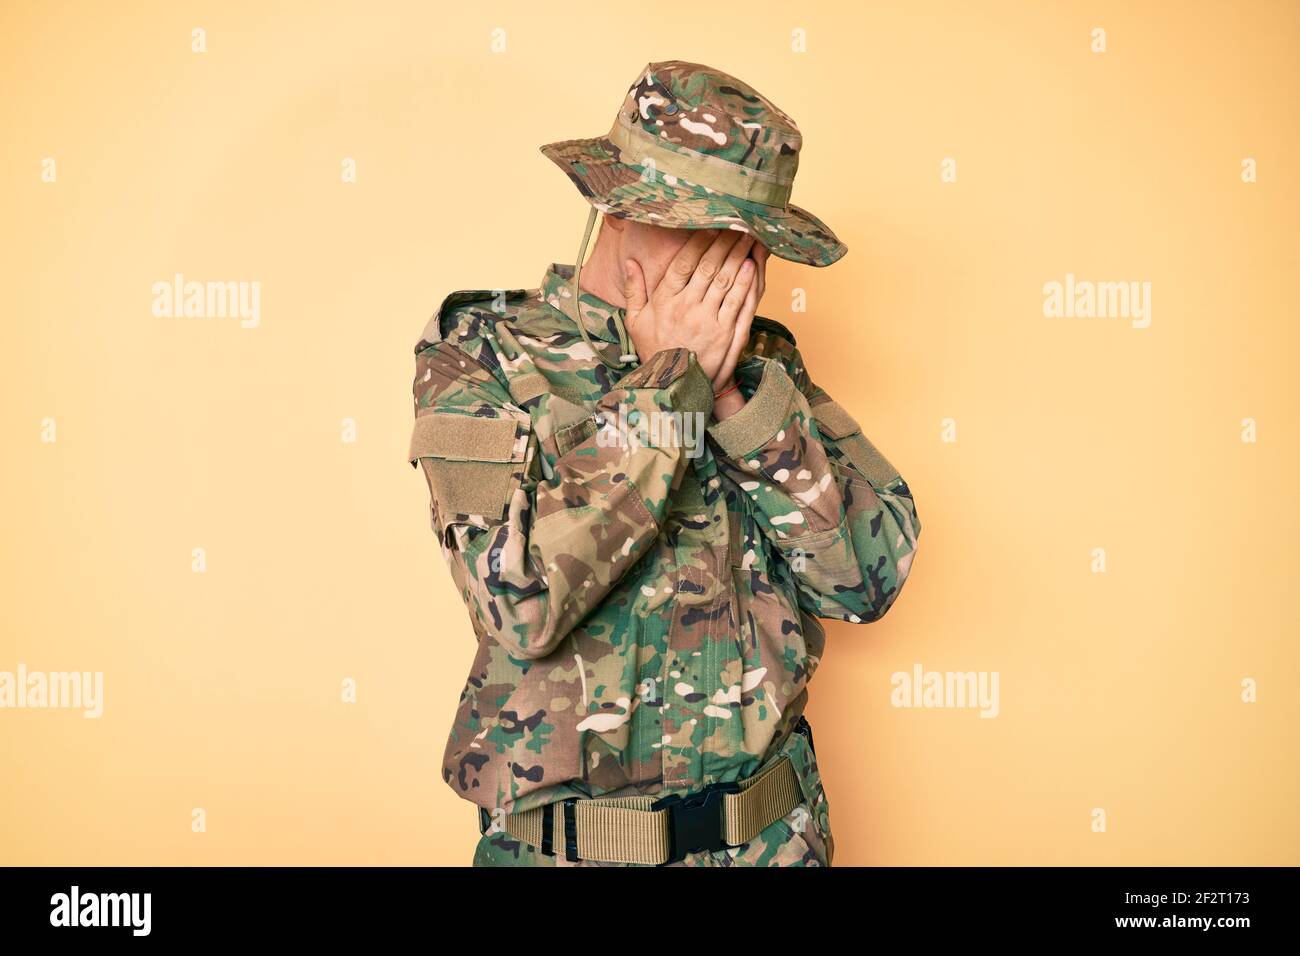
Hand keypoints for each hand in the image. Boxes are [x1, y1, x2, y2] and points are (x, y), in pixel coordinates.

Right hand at [623, 230, 757, 389]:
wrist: (674, 389)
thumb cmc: (655, 352)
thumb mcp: (636, 322)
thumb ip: (634, 290)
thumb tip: (630, 262)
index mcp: (665, 302)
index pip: (684, 264)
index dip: (699, 242)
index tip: (710, 227)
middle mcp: (687, 308)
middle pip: (709, 267)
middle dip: (724, 243)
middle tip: (736, 224)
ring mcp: (709, 322)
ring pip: (727, 281)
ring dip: (739, 256)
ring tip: (748, 238)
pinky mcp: (728, 335)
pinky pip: (739, 303)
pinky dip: (747, 283)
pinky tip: (752, 266)